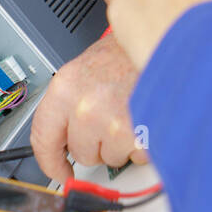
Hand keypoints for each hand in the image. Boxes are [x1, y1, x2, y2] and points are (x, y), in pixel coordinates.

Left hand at [30, 33, 147, 181]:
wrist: (169, 39)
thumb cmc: (131, 51)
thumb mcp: (88, 67)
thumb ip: (70, 102)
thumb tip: (64, 136)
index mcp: (66, 87)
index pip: (43, 138)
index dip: (51, 162)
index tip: (59, 172)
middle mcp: (84, 107)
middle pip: (82, 153)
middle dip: (97, 144)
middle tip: (112, 117)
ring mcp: (111, 123)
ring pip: (110, 157)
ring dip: (121, 143)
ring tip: (131, 111)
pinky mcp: (139, 135)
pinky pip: (137, 156)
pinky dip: (144, 143)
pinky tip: (145, 117)